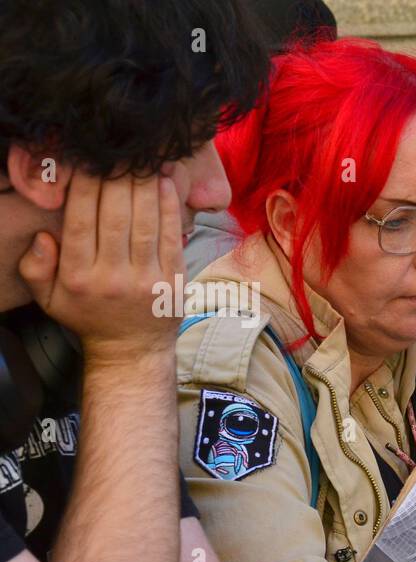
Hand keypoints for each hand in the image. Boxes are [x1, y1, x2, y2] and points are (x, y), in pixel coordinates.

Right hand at [17, 169, 183, 355]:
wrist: (132, 349)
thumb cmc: (88, 316)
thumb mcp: (48, 298)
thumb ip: (35, 267)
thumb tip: (42, 235)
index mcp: (79, 276)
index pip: (81, 221)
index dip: (86, 187)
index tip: (90, 160)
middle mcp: (113, 277)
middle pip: (115, 216)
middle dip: (117, 179)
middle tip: (120, 150)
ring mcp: (147, 279)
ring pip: (145, 222)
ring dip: (145, 186)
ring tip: (145, 158)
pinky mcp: (173, 279)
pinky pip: (172, 236)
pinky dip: (169, 207)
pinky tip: (166, 182)